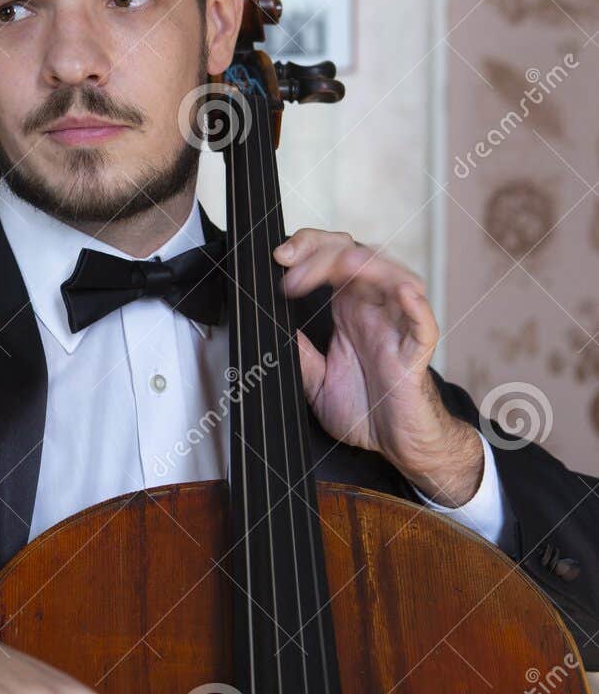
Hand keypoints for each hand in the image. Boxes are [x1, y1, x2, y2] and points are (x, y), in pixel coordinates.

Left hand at [272, 229, 483, 507]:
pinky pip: (424, 325)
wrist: (396, 445)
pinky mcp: (417, 354)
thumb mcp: (315, 381)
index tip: (280, 257)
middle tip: (291, 265)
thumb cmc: (366, 408)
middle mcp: (374, 311)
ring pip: (395, 277)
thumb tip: (270, 327)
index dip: (308, 248)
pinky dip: (416, 306)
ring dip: (366, 265)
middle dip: (323, 251)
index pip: (332, 258)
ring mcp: (397, 329)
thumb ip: (298, 353)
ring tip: (340, 266)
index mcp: (350, 310)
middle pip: (358, 255)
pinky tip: (404, 293)